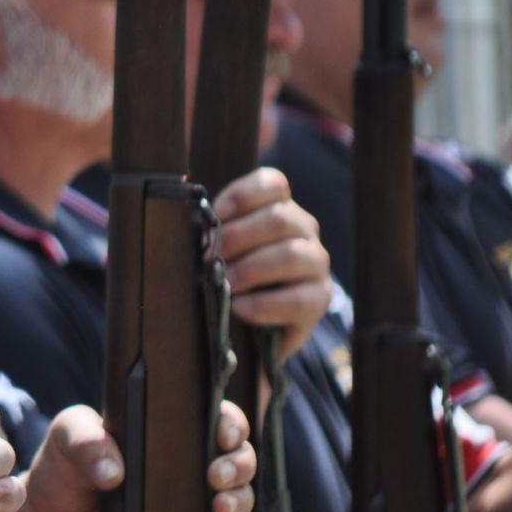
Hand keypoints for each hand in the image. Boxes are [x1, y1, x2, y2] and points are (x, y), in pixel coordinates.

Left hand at [13, 400, 255, 511]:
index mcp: (161, 428)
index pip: (211, 415)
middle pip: (236, 454)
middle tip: (217, 474)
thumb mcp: (66, 439)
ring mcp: (188, 498)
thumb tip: (115, 473)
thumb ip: (86, 442)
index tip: (223, 434)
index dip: (229, 422)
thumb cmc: (60, 468)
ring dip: (241, 498)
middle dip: (239, 462)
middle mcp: (183, 461)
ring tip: (220, 506)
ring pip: (239, 492)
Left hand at [214, 168, 331, 358]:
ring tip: (225, 284)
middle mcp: (303, 230)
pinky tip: (240, 308)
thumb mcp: (218, 249)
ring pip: (291, 255)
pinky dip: (264, 304)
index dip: (243, 194)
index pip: (273, 184)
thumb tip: (192, 222)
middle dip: (237, 238)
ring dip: (250, 270)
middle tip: (208, 259)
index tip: (216, 214)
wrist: (249, 327)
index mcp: (279, 208)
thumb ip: (211, 230)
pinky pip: (298, 298)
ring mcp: (316, 263)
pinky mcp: (319, 299)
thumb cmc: (229, 276)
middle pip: (279, 219)